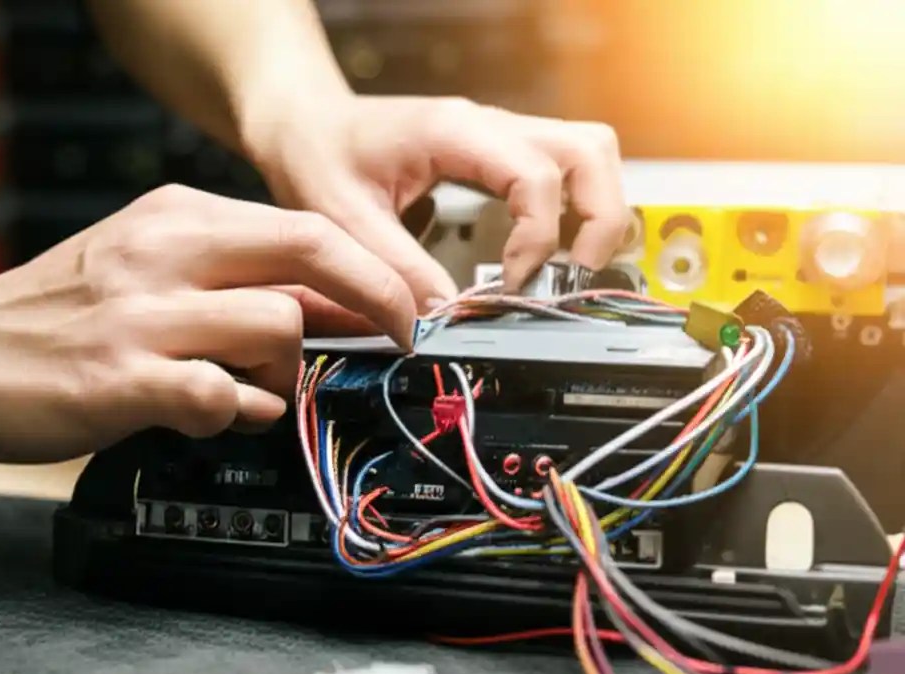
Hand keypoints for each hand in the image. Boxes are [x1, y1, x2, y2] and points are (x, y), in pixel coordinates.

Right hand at [0, 185, 415, 463]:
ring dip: (292, 372)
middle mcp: (162, 253)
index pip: (303, 224)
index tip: (406, 301)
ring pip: (277, 326)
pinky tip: (218, 414)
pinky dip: (238, 411)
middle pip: (310, 250)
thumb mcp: (140, 265)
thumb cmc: (52, 314)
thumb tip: (318, 312)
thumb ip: (223, 279)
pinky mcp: (120, 379)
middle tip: (402, 337)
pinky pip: (221, 395)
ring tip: (262, 392)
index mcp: (172, 216)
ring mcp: (141, 315)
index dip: (372, 266)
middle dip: (377, 297)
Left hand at [244, 95, 630, 298]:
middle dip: (600, 217)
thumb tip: (442, 320)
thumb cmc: (318, 155)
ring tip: (571, 265)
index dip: (537, 237)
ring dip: (597, 208)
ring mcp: (500, 134)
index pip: (536, 175)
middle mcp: (489, 124)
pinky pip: (563, 167)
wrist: (305, 123)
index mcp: (455, 131)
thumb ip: (394, 269)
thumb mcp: (342, 219)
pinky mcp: (498, 151)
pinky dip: (574, 205)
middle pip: (589, 151)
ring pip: (589, 152)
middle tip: (573, 275)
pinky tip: (545, 250)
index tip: (508, 284)